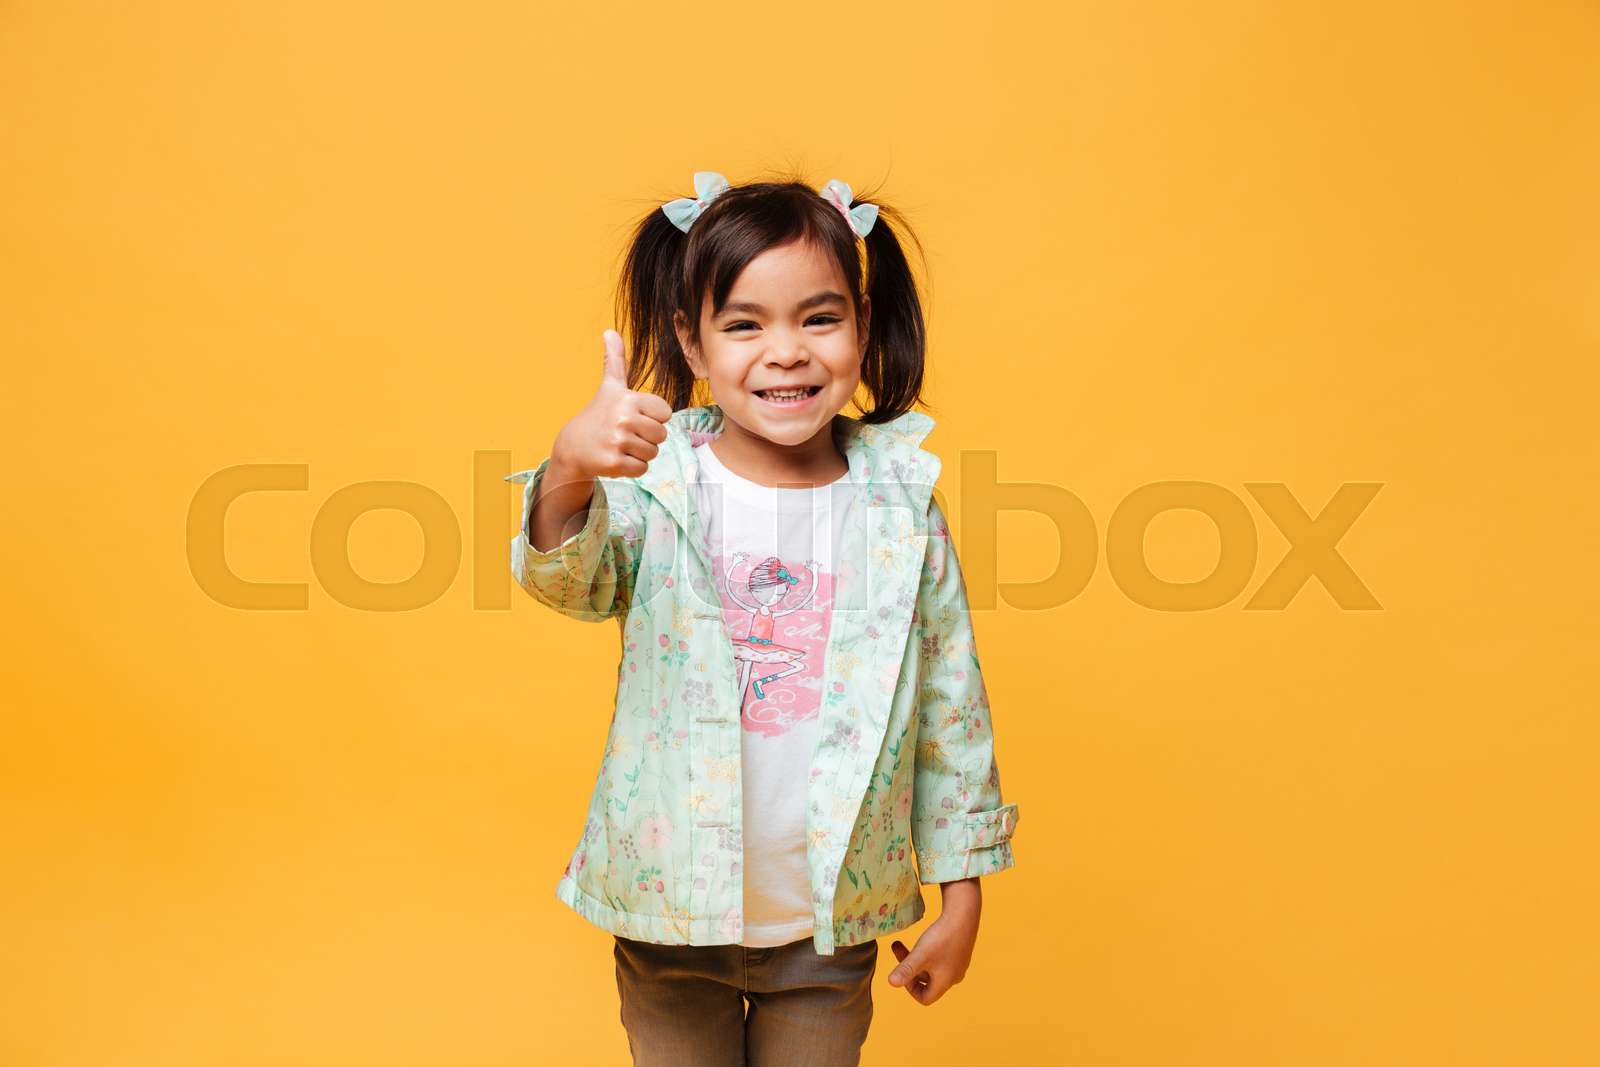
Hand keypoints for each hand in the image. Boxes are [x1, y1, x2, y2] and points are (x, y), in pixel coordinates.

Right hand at [550, 329, 672, 480]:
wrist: (572, 447)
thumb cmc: (597, 415)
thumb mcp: (609, 387)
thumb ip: (615, 360)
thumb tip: (609, 331)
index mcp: (628, 399)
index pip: (665, 413)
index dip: (653, 418)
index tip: (633, 417)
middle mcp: (624, 418)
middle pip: (661, 435)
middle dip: (647, 438)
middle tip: (625, 434)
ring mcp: (618, 441)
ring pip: (653, 453)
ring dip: (639, 453)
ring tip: (620, 446)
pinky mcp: (614, 463)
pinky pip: (642, 469)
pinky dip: (632, 468)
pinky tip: (616, 458)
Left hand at [887, 895, 980, 1005]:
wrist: (964, 915)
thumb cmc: (942, 937)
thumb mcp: (920, 954)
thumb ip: (905, 969)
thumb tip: (891, 983)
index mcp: (945, 982)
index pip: (925, 998)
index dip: (911, 989)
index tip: (903, 971)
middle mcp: (954, 976)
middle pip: (927, 981)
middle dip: (909, 967)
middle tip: (897, 947)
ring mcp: (958, 964)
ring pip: (932, 968)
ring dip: (916, 957)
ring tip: (905, 941)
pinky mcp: (960, 951)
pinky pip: (941, 958)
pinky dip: (928, 952)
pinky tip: (926, 937)